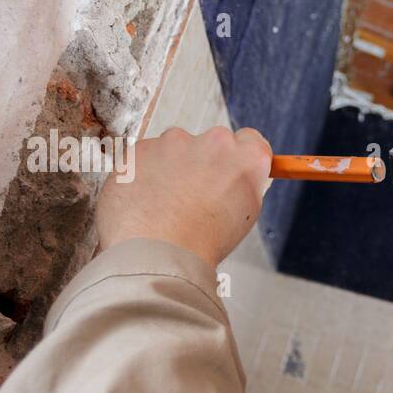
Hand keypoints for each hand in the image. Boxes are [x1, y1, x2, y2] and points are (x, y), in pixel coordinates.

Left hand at [96, 126, 272, 267]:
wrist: (157, 252)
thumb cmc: (200, 242)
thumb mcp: (244, 216)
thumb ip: (244, 185)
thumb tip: (237, 177)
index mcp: (246, 158)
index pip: (250, 141)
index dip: (239, 157)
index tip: (231, 169)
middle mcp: (214, 142)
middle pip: (211, 143)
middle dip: (204, 163)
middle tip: (196, 196)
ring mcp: (174, 142)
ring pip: (175, 148)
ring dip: (172, 167)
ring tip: (166, 204)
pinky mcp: (141, 148)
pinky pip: (145, 157)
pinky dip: (145, 174)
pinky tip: (146, 201)